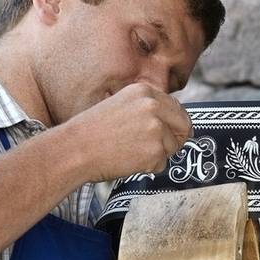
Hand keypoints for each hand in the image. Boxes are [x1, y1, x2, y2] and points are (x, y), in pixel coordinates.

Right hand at [65, 82, 192, 182]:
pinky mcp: (154, 150)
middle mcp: (153, 106)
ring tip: (130, 153)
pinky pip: (162, 164)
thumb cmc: (93, 132)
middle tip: (156, 150)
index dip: (174, 125)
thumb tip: (174, 122)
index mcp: (145, 91)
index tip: (168, 135)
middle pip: (184, 127)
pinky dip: (148, 168)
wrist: (75, 149)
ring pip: (172, 148)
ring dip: (156, 156)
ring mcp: (155, 128)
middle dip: (174, 140)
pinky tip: (128, 161)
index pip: (177, 109)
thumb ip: (147, 109)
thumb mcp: (121, 105)